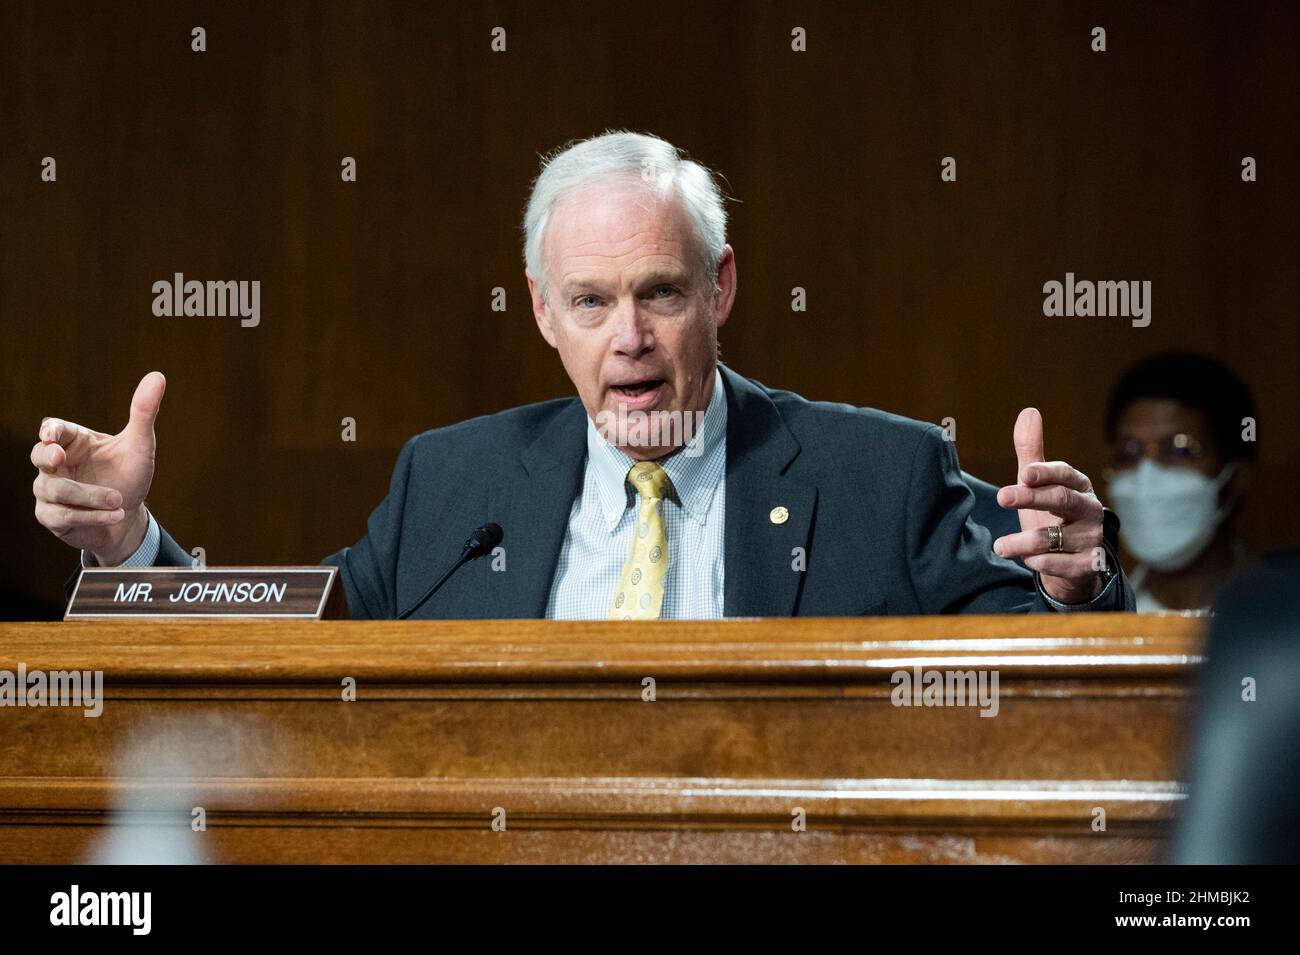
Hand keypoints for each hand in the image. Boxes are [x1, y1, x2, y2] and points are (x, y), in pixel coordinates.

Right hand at [31, 372, 165, 565]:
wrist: (128, 517)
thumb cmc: (129, 476)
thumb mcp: (140, 445)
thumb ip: (144, 412)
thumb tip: (157, 376)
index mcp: (74, 441)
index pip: (53, 429)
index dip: (50, 430)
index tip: (52, 435)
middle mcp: (56, 464)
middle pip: (39, 455)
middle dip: (46, 456)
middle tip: (58, 457)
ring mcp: (49, 491)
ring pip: (53, 489)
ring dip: (88, 496)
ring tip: (117, 500)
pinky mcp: (51, 516)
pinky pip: (60, 515)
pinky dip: (89, 516)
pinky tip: (114, 514)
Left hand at [993, 407, 1105, 603]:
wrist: (1071, 563)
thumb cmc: (1051, 515)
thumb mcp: (1038, 485)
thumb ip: (1031, 453)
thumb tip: (1029, 411)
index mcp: (1078, 485)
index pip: (1064, 474)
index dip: (1045, 472)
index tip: (1022, 474)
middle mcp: (1090, 509)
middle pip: (1062, 499)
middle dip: (1030, 498)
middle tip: (1000, 497)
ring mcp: (1093, 537)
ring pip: (1058, 537)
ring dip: (1026, 541)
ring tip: (999, 546)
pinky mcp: (1090, 563)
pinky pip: (1065, 564)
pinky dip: (1044, 563)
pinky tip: (1026, 561)